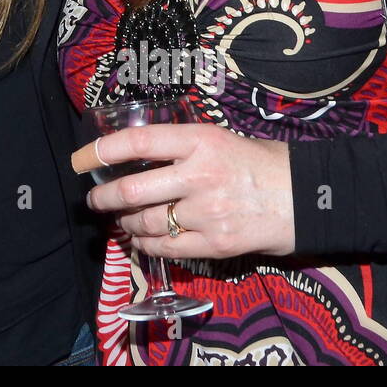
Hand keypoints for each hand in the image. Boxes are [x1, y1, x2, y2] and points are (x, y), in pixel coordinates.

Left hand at [71, 123, 294, 259]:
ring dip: (126, 223)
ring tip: (121, 220)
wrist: (306, 197)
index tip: (80, 159)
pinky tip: (140, 240)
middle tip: (95, 200)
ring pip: (146, 222)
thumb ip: (181, 147)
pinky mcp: (216, 244)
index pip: (138, 142)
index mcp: (200, 140)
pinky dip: (146, 244)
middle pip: (133, 189)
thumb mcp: (220, 138)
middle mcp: (199, 175)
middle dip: (105, 197)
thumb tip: (136, 154)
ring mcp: (207, 212)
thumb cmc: (260, 161)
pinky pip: (167, 247)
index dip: (102, 150)